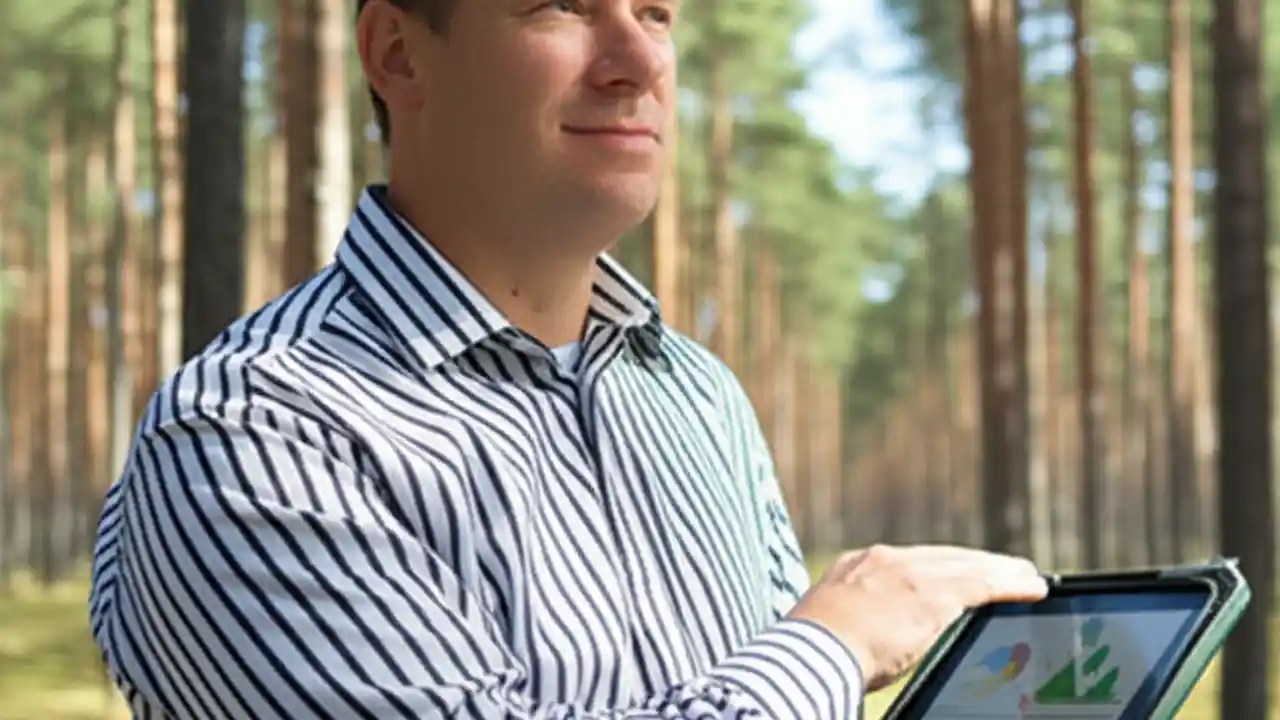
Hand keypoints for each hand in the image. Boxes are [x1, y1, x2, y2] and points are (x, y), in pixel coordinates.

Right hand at [786, 544, 1048, 690]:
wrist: (811, 651)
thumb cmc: (812, 653)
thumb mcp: (831, 624)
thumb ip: (857, 620)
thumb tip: (868, 637)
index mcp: (857, 566)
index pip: (910, 561)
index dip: (940, 566)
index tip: (956, 571)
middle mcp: (886, 560)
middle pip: (944, 557)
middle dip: (975, 563)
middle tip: (1005, 568)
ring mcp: (911, 573)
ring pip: (969, 566)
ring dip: (1002, 572)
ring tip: (1028, 576)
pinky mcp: (935, 594)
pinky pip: (985, 584)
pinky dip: (1012, 584)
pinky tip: (1034, 587)